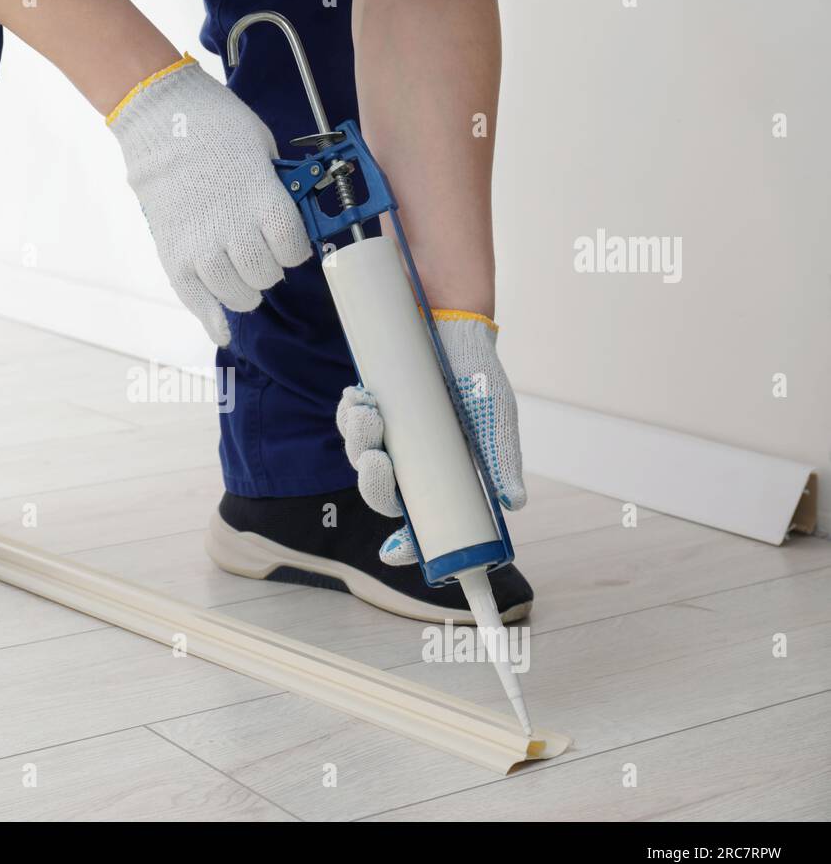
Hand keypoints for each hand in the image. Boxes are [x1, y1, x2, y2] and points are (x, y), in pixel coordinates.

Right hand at [109, 56, 311, 345]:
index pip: (294, 248)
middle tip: (263, 255)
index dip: (297, 248)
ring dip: (246, 291)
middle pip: (266, 275)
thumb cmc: (216, 126)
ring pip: (236, 294)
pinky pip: (196, 301)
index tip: (291, 242)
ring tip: (243, 277)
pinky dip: (212, 320)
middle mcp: (231, 227)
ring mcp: (199, 245)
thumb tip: (286, 221)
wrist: (160, 116)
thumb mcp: (262, 149)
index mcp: (261, 197)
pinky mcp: (172, 255)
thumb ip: (276, 191)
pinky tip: (223, 331)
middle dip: (271, 268)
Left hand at [335, 310, 525, 564]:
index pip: (420, 518)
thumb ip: (501, 458)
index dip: (406, 541)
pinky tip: (358, 399)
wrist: (451, 310)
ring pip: (360, 455)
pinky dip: (350, 414)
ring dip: (358, 442)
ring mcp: (388, 428)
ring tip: (368, 414)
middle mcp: (411, 454)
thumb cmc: (477, 366)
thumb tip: (514, 503)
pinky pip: (350, 419)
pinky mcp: (369, 399)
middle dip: (373, 483)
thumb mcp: (495, 414)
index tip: (392, 553)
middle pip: (382, 491)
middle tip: (377, 461)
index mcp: (441, 469)